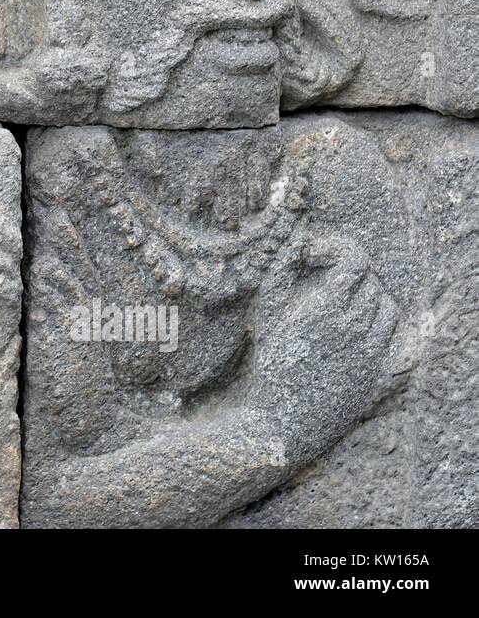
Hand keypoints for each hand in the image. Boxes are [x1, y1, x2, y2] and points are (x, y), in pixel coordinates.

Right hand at [250, 234, 396, 462]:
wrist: (281, 424)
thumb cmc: (268, 366)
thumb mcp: (265, 316)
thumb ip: (280, 272)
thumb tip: (293, 238)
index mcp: (324, 310)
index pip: (356, 262)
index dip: (342, 253)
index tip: (323, 259)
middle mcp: (353, 329)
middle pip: (372, 284)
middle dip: (353, 278)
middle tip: (330, 285)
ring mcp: (370, 353)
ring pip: (389, 309)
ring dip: (371, 301)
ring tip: (346, 307)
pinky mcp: (379, 374)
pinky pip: (397, 338)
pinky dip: (384, 327)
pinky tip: (361, 331)